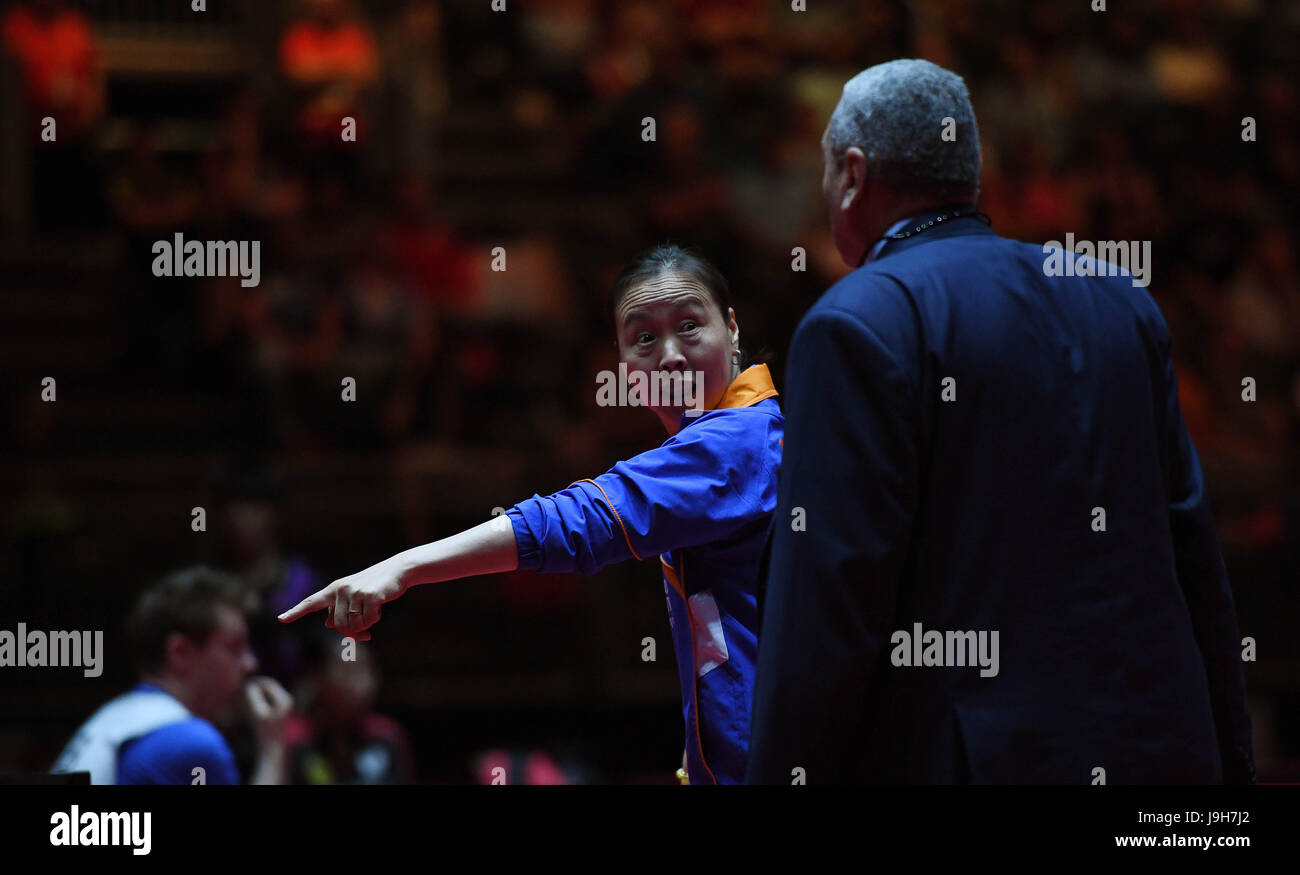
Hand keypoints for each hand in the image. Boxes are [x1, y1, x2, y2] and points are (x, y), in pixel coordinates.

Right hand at [244, 676, 292, 748]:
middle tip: (240, 687)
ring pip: (266, 692)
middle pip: (268, 686)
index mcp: (285, 699)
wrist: (270, 749)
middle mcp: (286, 700)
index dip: (255, 682)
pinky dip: (256, 699)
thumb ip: (253, 697)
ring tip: (242, 696)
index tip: (241, 684)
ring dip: (255, 693)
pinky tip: (246, 704)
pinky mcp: (277, 710)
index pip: (268, 683)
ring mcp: (283, 705)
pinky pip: (265, 699)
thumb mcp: (257, 713)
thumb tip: (249, 685)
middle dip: (255, 686)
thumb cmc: (263, 732)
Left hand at [277, 559, 408, 640]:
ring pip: (354, 625)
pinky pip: (368, 621)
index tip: (281, 619)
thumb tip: (327, 624)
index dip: (296, 611)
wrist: (396, 570)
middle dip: (352, 633)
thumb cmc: (374, 585)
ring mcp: (355, 592)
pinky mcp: (370, 596)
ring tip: (372, 614)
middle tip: (365, 635)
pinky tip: (379, 608)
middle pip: (339, 625)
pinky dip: (375, 620)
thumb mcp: (353, 595)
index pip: (311, 602)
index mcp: (334, 589)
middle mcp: (341, 590)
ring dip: (365, 627)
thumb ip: (339, 608)